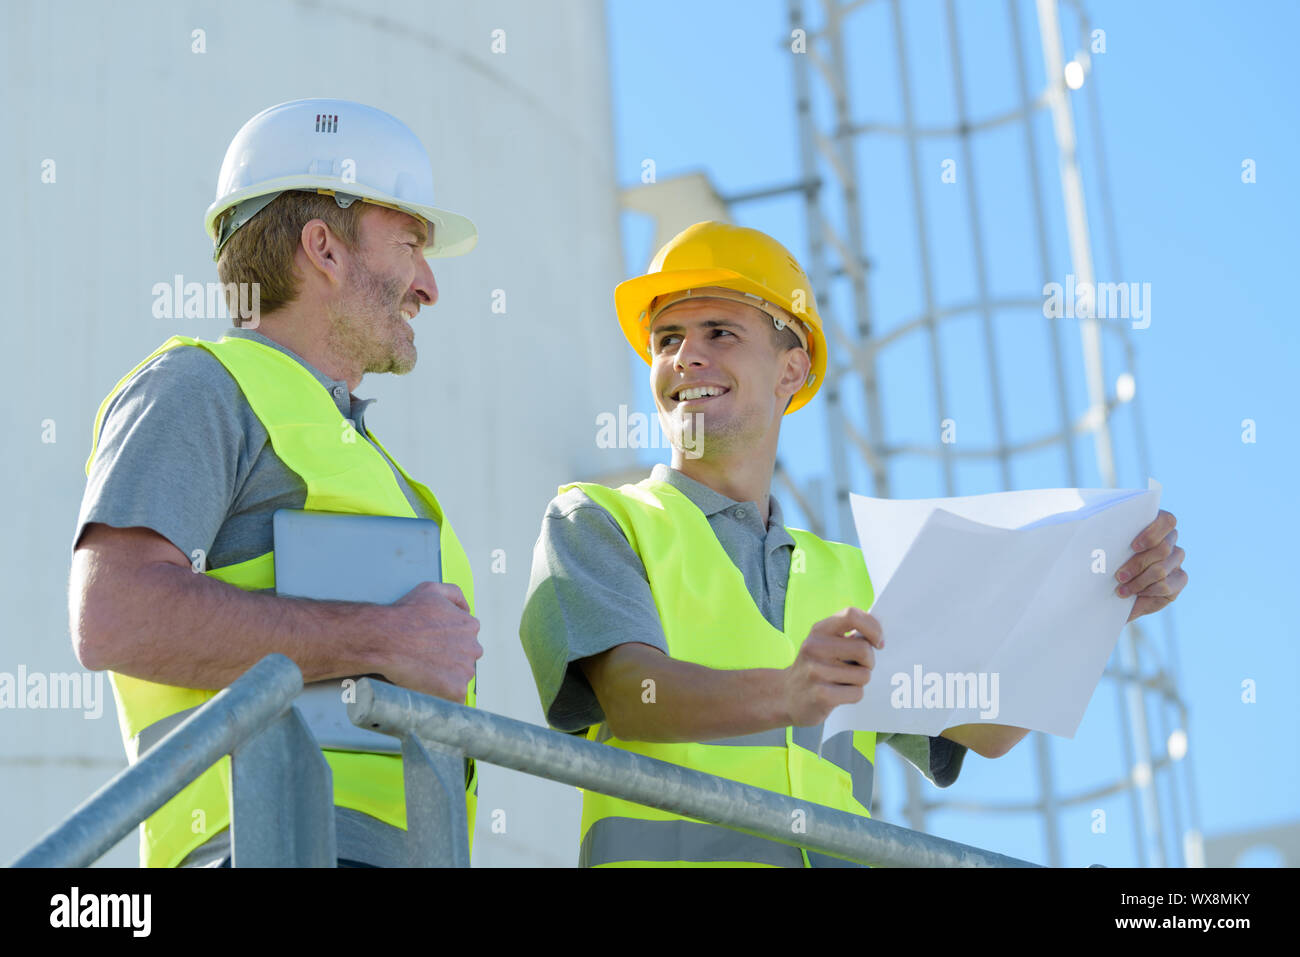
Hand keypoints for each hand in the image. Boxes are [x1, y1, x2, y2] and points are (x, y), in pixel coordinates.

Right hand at [377, 582, 482, 701]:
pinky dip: (442, 694)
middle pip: (465, 658)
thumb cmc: (405, 615)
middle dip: (449, 659)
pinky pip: (454, 697)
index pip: (466, 638)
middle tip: (426, 659)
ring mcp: (465, 670)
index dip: (448, 642)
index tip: (433, 644)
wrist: (385, 639)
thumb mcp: (431, 589)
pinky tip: (426, 685)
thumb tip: (466, 607)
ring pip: (459, 677)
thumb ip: (454, 594)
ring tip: (423, 671)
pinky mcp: (456, 690)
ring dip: (445, 676)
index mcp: (470, 626)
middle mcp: (473, 648)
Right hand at [782, 607, 882, 726]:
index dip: (873, 627)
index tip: (878, 642)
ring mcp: (816, 671)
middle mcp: (814, 647)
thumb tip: (878, 632)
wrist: (787, 696)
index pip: (852, 615)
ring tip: (841, 681)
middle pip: (864, 649)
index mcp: (819, 630)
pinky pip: (857, 693)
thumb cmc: (815, 667)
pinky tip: (838, 694)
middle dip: (868, 662)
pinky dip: (853, 695)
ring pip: (864, 675)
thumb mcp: (824, 643)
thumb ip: (848, 634)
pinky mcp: (821, 695)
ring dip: (859, 681)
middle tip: (857, 666)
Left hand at [1116, 509, 1187, 622]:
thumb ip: (1110, 536)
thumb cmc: (1106, 559)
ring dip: (1139, 581)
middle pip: (1163, 549)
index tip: (1134, 547)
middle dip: (1137, 564)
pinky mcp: (1179, 579)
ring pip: (1162, 569)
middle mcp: (1170, 540)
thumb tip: (1096, 531)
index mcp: (1154, 524)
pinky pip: (1167, 586)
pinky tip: (1135, 594)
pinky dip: (1148, 591)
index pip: (1167, 521)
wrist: (1110, 586)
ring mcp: (1176, 559)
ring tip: (1121, 590)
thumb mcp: (1105, 546)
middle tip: (1119, 576)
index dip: (1153, 534)